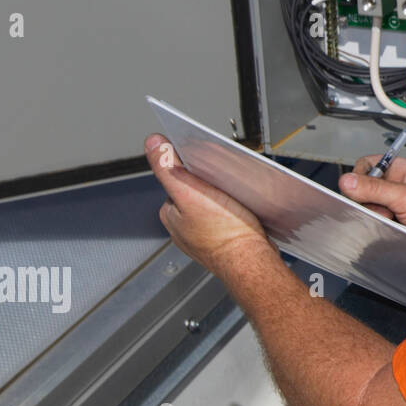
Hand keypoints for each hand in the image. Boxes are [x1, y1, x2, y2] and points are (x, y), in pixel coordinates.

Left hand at [145, 134, 272, 271]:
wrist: (253, 262)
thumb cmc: (225, 233)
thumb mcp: (191, 193)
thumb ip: (169, 169)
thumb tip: (152, 144)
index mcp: (171, 215)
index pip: (178, 180)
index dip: (195, 170)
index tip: (207, 168)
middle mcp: (184, 228)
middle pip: (197, 192)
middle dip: (211, 185)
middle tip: (226, 185)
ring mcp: (204, 237)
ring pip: (213, 206)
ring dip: (225, 199)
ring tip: (237, 200)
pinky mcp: (225, 241)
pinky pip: (228, 218)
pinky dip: (236, 213)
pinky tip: (244, 214)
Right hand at [338, 156, 405, 252]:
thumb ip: (376, 189)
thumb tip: (347, 181)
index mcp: (404, 170)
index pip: (370, 164)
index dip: (361, 175)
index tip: (356, 189)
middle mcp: (400, 185)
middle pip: (367, 188)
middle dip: (369, 200)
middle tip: (383, 209)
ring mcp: (399, 204)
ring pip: (372, 206)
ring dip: (376, 215)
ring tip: (393, 220)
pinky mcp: (400, 221)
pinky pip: (379, 221)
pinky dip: (381, 225)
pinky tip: (393, 228)